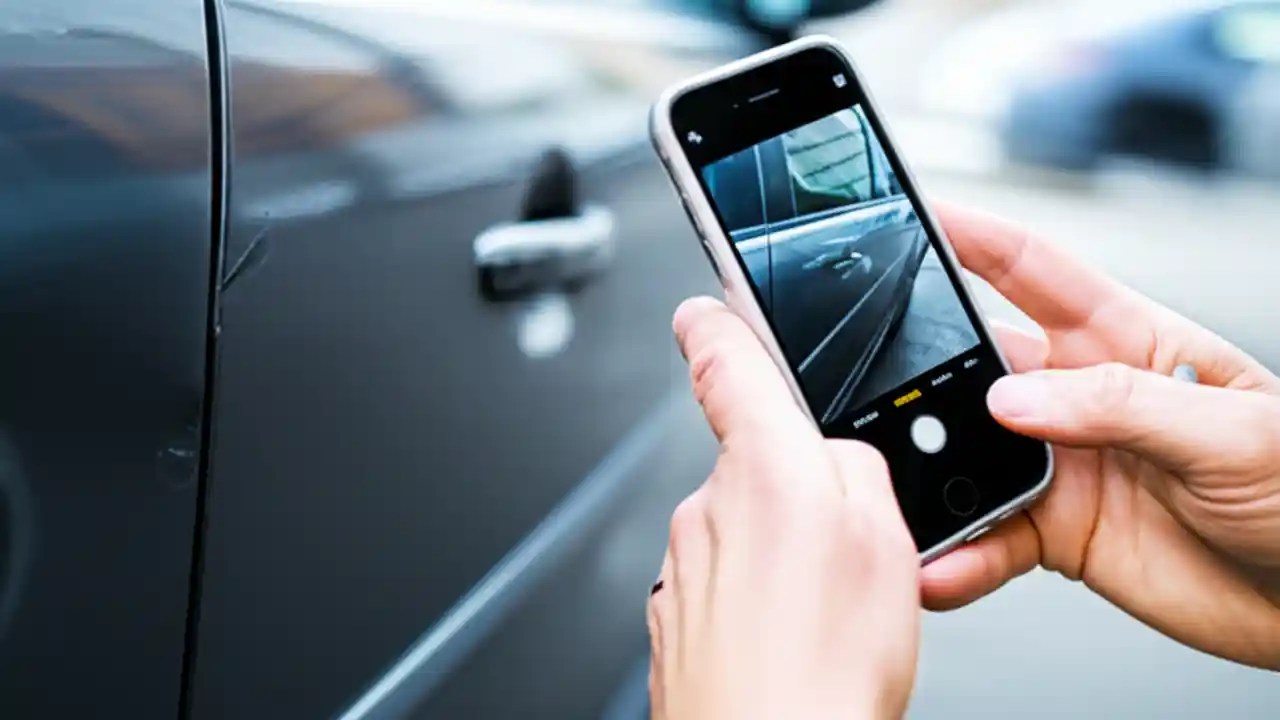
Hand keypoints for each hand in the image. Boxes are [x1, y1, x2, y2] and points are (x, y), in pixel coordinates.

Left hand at [648, 298, 919, 719]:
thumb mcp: (886, 542)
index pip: (726, 361)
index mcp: (763, 466)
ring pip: (743, 532)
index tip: (704, 308)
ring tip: (822, 612)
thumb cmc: (822, 670)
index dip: (716, 323)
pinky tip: (791, 639)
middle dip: (796, 491)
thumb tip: (836, 458)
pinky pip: (725, 586)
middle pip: (753, 463)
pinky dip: (757, 604)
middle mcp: (708, 506)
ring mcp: (685, 565)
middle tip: (844, 550)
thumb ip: (858, 470)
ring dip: (779, 557)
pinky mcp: (675, 616)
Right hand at [921, 204, 1279, 669]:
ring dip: (930, 474)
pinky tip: (944, 565)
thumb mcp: (1235, 430)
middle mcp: (1083, 398)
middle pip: (980, 365)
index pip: (1037, 273)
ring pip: (967, 455)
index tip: (917, 213)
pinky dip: (959, 554)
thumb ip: (1121, 406)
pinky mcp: (1056, 533)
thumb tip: (1015, 398)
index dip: (974, 238)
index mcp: (1130, 342)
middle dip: (926, 369)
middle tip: (886, 390)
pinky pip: (989, 537)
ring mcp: (1063, 465)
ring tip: (905, 493)